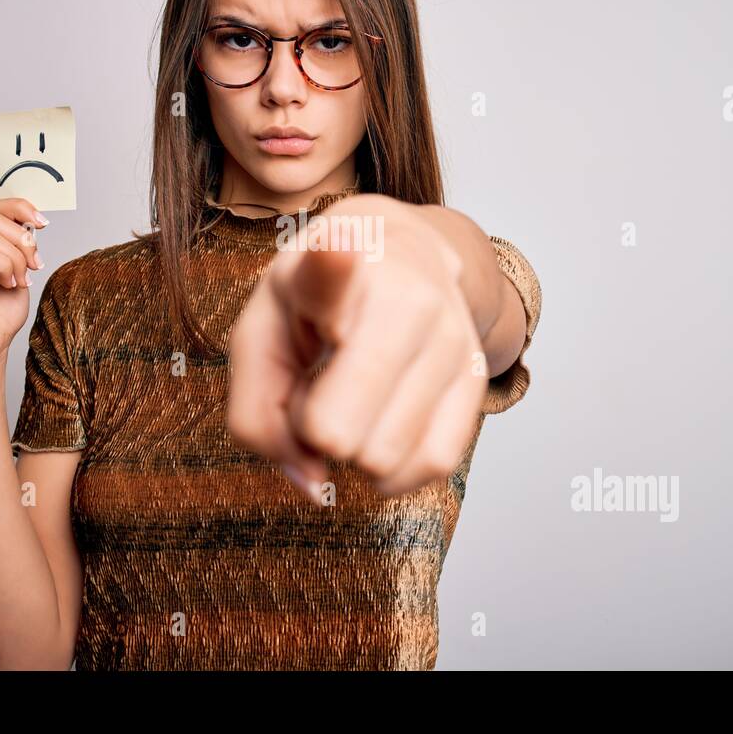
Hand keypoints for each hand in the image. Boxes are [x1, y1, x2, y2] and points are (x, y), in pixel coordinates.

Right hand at [0, 197, 47, 371]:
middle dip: (21, 240)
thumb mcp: (17, 269)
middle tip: (33, 266)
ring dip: (15, 258)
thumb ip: (17, 242)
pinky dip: (4, 266)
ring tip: (19, 281)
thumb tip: (30, 218)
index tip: (42, 224)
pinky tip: (8, 284)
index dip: (19, 209)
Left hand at [226, 195, 487, 500]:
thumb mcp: (259, 336)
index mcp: (330, 267)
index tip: (337, 251)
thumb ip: (255, 416)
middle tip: (320, 387)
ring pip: (384, 455)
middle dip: (314, 432)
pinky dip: (397, 471)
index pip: (332, 273)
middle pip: (336, 430)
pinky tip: (381, 435)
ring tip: (352, 400)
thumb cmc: (313, 303)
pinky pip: (435, 462)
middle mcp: (404, 294)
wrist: (397, 253)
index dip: (331, 267)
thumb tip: (315, 482)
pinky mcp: (477, 371)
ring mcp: (449, 333)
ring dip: (354, 450)